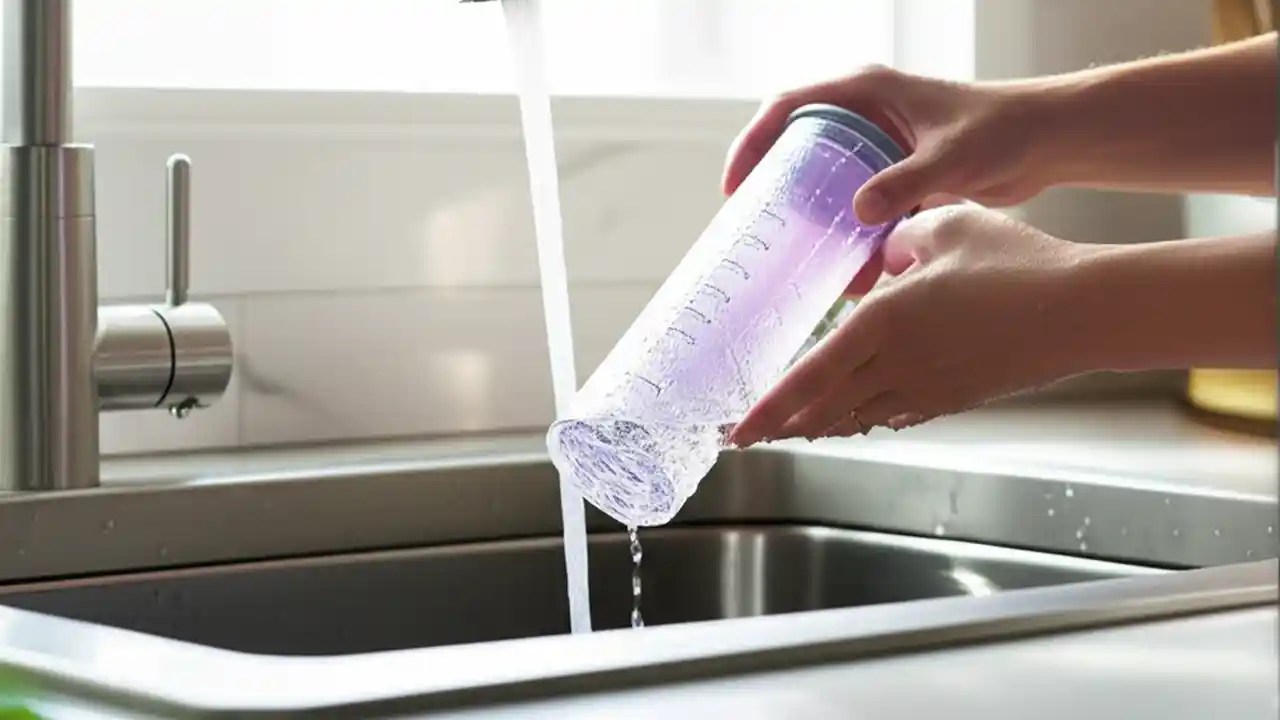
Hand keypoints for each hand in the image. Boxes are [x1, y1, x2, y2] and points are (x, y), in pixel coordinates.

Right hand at [722, 66, 1053, 294]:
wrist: (1050, 142)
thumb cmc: (1006, 129)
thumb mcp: (950, 157)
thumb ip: (905, 183)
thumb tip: (858, 215)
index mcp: (867, 90)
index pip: (788, 107)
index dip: (753, 143)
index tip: (736, 186)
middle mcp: (867, 113)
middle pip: (799, 148)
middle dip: (777, 191)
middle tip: (758, 232)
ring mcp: (882, 144)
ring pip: (829, 182)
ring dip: (817, 222)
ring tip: (805, 263)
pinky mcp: (899, 173)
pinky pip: (859, 205)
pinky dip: (853, 237)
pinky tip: (854, 275)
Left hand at [729, 205, 1091, 446]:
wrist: (1083, 312)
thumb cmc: (1019, 264)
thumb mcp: (948, 227)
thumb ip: (900, 236)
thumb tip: (882, 251)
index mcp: (885, 323)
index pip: (810, 375)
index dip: (767, 409)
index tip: (734, 430)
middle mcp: (898, 365)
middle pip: (823, 410)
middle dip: (779, 426)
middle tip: (742, 435)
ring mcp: (927, 389)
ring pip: (855, 417)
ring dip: (818, 425)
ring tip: (789, 429)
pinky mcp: (954, 397)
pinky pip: (894, 414)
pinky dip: (864, 418)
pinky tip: (857, 417)